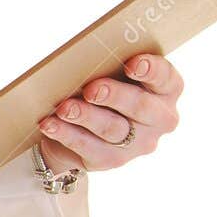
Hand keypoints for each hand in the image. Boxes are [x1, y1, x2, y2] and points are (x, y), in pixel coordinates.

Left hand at [37, 52, 183, 173]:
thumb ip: (109, 65)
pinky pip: (90, 148)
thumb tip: (84, 56)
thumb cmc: (102, 87)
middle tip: (91, 90)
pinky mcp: (112, 160)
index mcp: (165, 90)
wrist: (81, 125)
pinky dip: (67, 134)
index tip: (132, 64)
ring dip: (86, 116)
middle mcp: (159, 119)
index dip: (151, 70)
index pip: (166, 78)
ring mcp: (138, 143)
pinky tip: (50, 124)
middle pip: (141, 106)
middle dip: (115, 96)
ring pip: (113, 129)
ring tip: (64, 108)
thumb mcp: (110, 73)